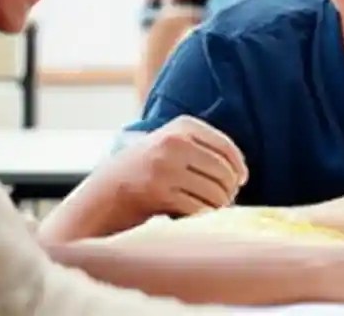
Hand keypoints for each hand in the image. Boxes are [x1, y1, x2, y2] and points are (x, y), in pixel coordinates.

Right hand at [108, 116, 247, 220]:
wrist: (102, 193)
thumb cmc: (143, 172)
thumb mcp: (169, 145)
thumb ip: (201, 148)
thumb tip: (241, 170)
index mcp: (182, 126)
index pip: (226, 147)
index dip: (238, 167)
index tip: (241, 180)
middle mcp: (175, 142)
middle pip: (224, 172)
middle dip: (229, 190)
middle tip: (224, 200)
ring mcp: (166, 166)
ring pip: (215, 192)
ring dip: (218, 205)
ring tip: (211, 208)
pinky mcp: (158, 191)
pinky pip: (199, 208)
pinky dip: (204, 216)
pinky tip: (198, 217)